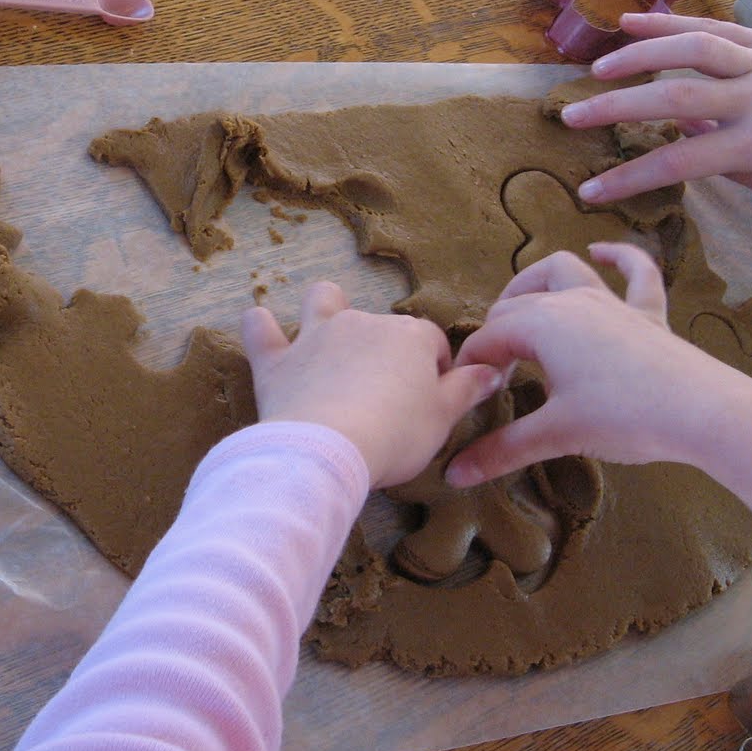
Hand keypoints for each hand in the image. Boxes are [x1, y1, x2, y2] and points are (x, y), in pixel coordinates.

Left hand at [241, 283, 501, 489]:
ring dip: (326, 308)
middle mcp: (364, 323)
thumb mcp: (444, 417)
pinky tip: (260, 324)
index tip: (433, 399)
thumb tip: (492, 370)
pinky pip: (261, 331)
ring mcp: (316, 337)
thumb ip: (468, 389)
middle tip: (387, 392)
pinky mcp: (277, 361)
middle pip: (381, 327)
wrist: (329, 448)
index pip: (432, 343)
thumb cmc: (396, 434)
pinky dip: (260, 327)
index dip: (435, 370)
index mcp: (410, 336)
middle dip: (385, 349)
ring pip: (323, 302)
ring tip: (328, 329)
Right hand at [449, 244, 751, 530]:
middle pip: (514, 308)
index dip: (469, 369)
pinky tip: (603, 250)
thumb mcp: (556, 434)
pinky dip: (620, 257)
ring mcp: (611, 302)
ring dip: (534, 282)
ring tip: (518, 305)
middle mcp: (571, 301)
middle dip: (494, 336)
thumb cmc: (623, 417)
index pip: (487, 341)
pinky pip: (636, 273)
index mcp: (541, 323)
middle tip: (490, 378)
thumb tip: (453, 474)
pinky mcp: (648, 313)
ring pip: (563, 272)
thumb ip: (502, 450)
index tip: (461, 398)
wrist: (702, 412)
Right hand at [560, 13, 751, 203]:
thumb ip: (739, 169)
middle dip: (615, 108)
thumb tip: (689, 138)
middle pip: (672, 97)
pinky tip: (631, 23)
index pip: (681, 161)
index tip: (590, 193)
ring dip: (636, 56)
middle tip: (569, 118)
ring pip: (689, 50)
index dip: (630, 179)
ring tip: (595, 69)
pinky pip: (714, 28)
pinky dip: (669, 24)